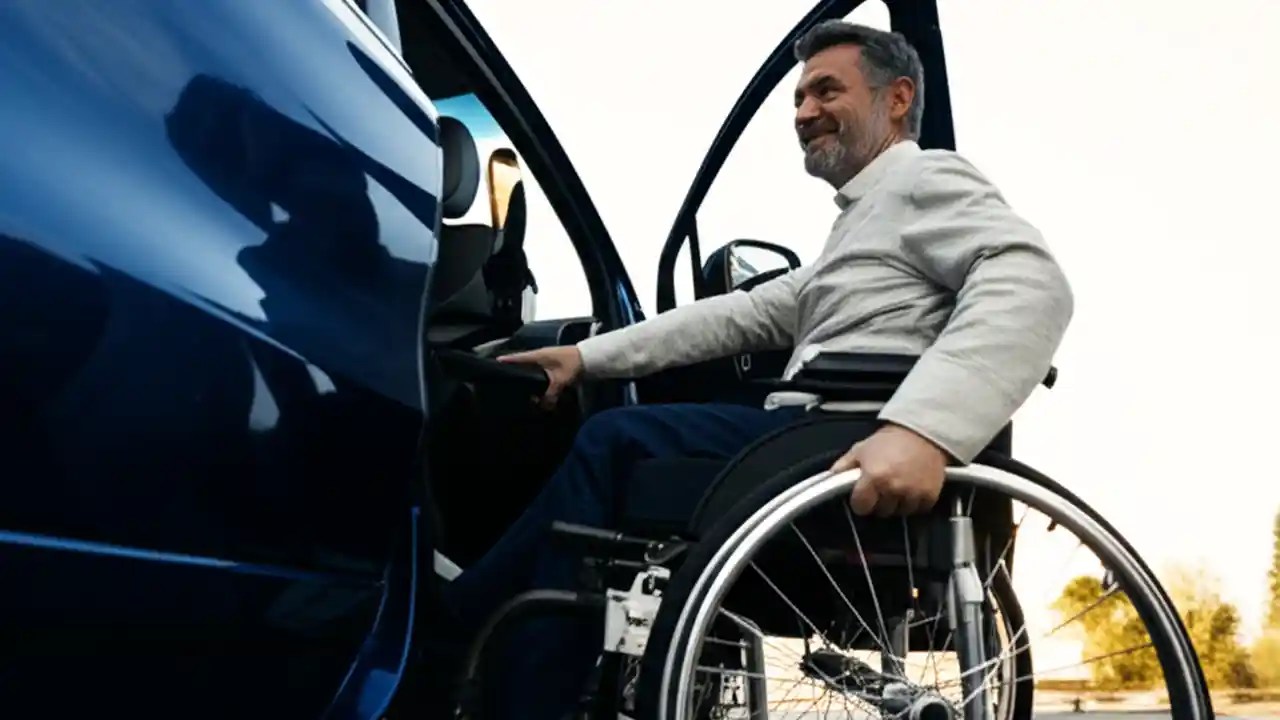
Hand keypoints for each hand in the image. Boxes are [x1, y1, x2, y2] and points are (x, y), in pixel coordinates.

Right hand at [496, 345, 584, 409]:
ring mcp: (547, 361)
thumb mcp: (561, 380)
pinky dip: (537, 381)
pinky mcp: (553, 367)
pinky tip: (536, 390)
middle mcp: (540, 357)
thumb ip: (550, 394)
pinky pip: (540, 374)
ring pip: (532, 370)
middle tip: (506, 383)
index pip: (518, 358)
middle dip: (515, 373)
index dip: (507, 361)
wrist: (591, 358)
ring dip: (527, 379)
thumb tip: (543, 407)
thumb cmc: (573, 363)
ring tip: (520, 390)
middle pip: (523, 364)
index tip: (494, 363)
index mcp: (538, 356)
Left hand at [830, 424, 947, 516]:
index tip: (862, 496)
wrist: (922, 433)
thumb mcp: (861, 449)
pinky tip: (912, 488)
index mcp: (874, 477)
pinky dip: (914, 503)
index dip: (860, 502)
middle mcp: (893, 487)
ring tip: (898, 486)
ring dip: (897, 504)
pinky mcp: (929, 496)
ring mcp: (913, 493)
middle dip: (879, 502)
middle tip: (882, 488)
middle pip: (880, 511)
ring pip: (899, 512)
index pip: (861, 506)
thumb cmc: (889, 441)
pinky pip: (918, 509)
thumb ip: (844, 466)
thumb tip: (830, 478)